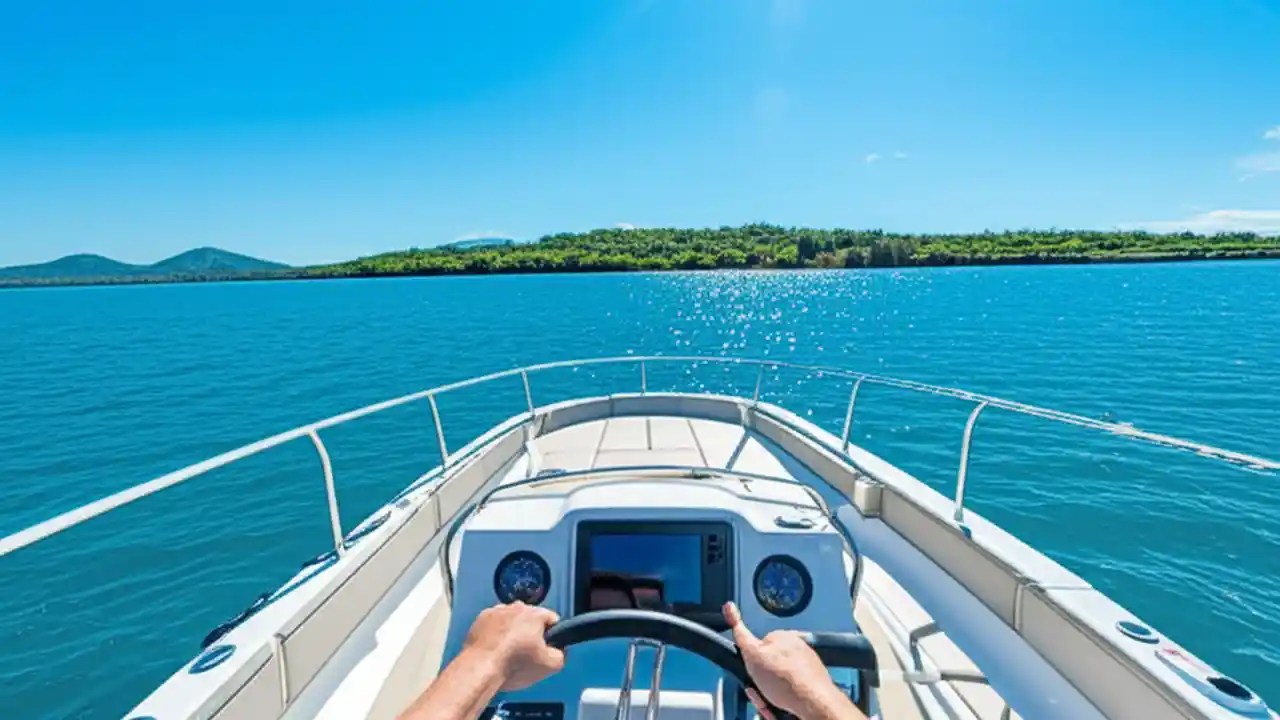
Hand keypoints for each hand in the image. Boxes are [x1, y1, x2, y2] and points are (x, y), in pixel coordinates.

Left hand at [463, 602, 565, 690]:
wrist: (480, 668)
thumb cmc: (515, 665)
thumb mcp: (550, 666)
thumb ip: (561, 655)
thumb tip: (558, 650)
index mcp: (536, 614)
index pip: (553, 620)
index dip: (553, 636)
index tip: (545, 650)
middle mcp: (516, 606)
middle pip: (530, 618)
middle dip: (531, 633)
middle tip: (526, 654)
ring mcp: (496, 611)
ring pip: (511, 619)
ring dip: (512, 631)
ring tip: (507, 653)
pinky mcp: (480, 619)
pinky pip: (494, 624)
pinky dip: (495, 633)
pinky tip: (493, 649)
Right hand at [724, 602, 857, 719]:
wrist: (814, 703)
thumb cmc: (788, 680)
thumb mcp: (753, 655)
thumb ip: (741, 635)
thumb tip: (730, 608)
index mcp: (782, 637)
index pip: (758, 642)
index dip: (749, 659)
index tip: (751, 668)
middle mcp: (796, 649)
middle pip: (766, 667)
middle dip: (759, 681)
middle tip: (760, 691)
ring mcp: (805, 667)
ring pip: (777, 683)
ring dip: (769, 695)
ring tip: (773, 702)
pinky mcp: (810, 684)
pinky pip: (788, 694)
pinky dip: (783, 702)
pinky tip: (783, 707)